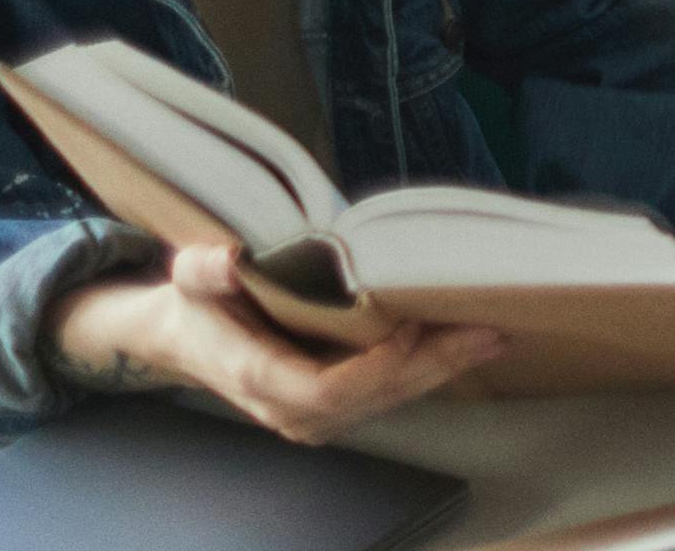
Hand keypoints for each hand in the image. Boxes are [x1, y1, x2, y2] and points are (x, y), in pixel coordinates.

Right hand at [47, 242, 505, 441]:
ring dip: (439, 371)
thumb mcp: (189, 278)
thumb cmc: (195, 304)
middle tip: (488, 332)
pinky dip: (424, 372)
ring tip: (491, 338)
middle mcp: (288, 409)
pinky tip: (462, 348)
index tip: (409, 324)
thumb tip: (225, 258)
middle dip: (432, 366)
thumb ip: (204, 271)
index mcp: (258, 377)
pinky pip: (383, 396)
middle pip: (372, 399)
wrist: (182, 336)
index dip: (374, 364)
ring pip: (384, 402)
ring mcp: (309, 415)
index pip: (327, 389)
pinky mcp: (328, 408)